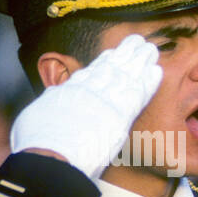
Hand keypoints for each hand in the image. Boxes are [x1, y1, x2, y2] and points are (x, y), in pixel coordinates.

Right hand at [9, 34, 161, 177]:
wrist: (52, 154)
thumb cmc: (40, 140)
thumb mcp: (40, 113)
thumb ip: (52, 103)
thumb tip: (53, 98)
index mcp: (70, 90)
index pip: (92, 72)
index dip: (105, 61)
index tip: (114, 53)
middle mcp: (89, 90)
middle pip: (112, 68)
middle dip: (126, 54)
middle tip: (139, 42)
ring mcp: (106, 101)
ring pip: (127, 75)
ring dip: (140, 61)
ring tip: (150, 50)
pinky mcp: (121, 115)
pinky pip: (138, 94)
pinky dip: (148, 82)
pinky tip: (157, 71)